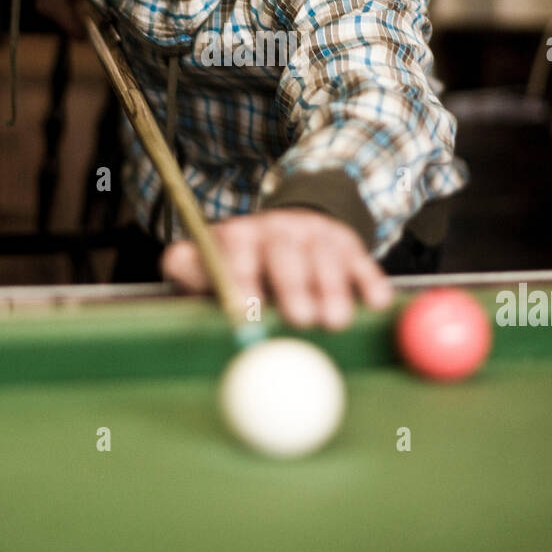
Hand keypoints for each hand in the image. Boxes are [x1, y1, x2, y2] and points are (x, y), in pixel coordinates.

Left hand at [161, 208, 393, 330]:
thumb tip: (176, 267)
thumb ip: (188, 268)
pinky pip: (362, 263)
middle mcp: (279, 228)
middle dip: (293, 287)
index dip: (241, 280)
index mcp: (239, 234)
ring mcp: (316, 234)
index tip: (245, 313)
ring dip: (333, 290)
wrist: (285, 230)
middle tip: (301, 320)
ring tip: (336, 323)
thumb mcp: (206, 261)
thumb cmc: (238, 264)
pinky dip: (369, 284)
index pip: (237, 251)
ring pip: (325, 257)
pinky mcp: (349, 244)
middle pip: (286, 253)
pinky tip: (374, 304)